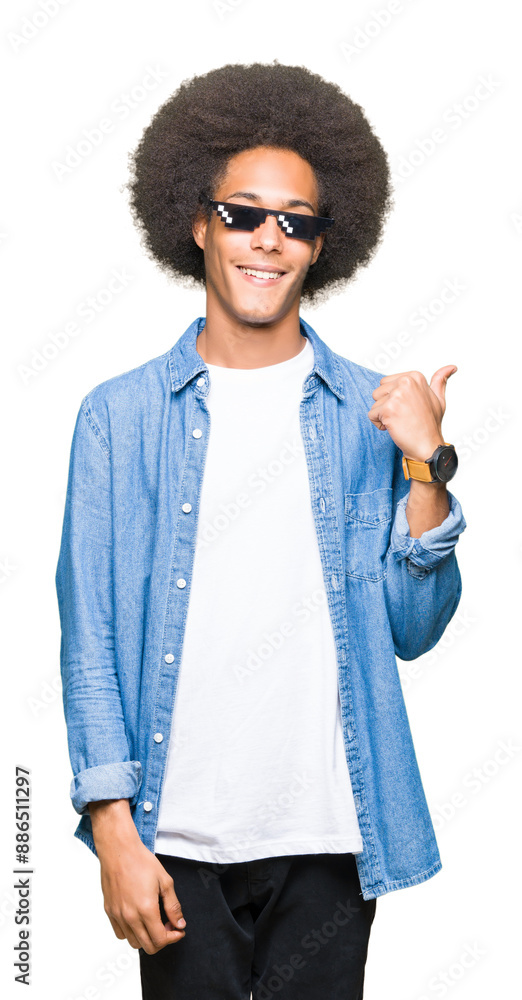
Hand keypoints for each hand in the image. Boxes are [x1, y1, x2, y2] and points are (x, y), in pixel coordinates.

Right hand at [98, 835, 186, 953]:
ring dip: (146, 938)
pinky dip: (131, 933)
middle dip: (162, 941)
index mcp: (146, 909)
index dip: (173, 938)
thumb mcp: (165, 881)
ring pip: (133, 943)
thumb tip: (180, 924)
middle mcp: (130, 916)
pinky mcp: (109, 911)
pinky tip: (138, 919)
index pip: (160, 940)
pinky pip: (120, 933)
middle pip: (147, 947)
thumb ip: (173, 906)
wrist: (118, 850)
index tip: (179, 930)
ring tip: (153, 922)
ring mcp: (117, 915)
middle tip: (169, 926)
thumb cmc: (142, 862)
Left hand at [367, 365, 457, 461]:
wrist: (427, 445)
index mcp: (415, 376)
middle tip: (404, 416)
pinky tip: (395, 427)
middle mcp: (405, 382)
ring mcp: (396, 395)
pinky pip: (372, 415)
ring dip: (383, 415)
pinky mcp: (387, 409)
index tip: (408, 407)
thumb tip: (451, 367)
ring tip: (400, 421)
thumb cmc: (430, 424)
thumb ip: (439, 380)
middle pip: (378, 392)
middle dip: (386, 406)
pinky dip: (380, 424)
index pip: (386, 383)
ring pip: (374, 403)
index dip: (393, 398)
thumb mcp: (438, 398)